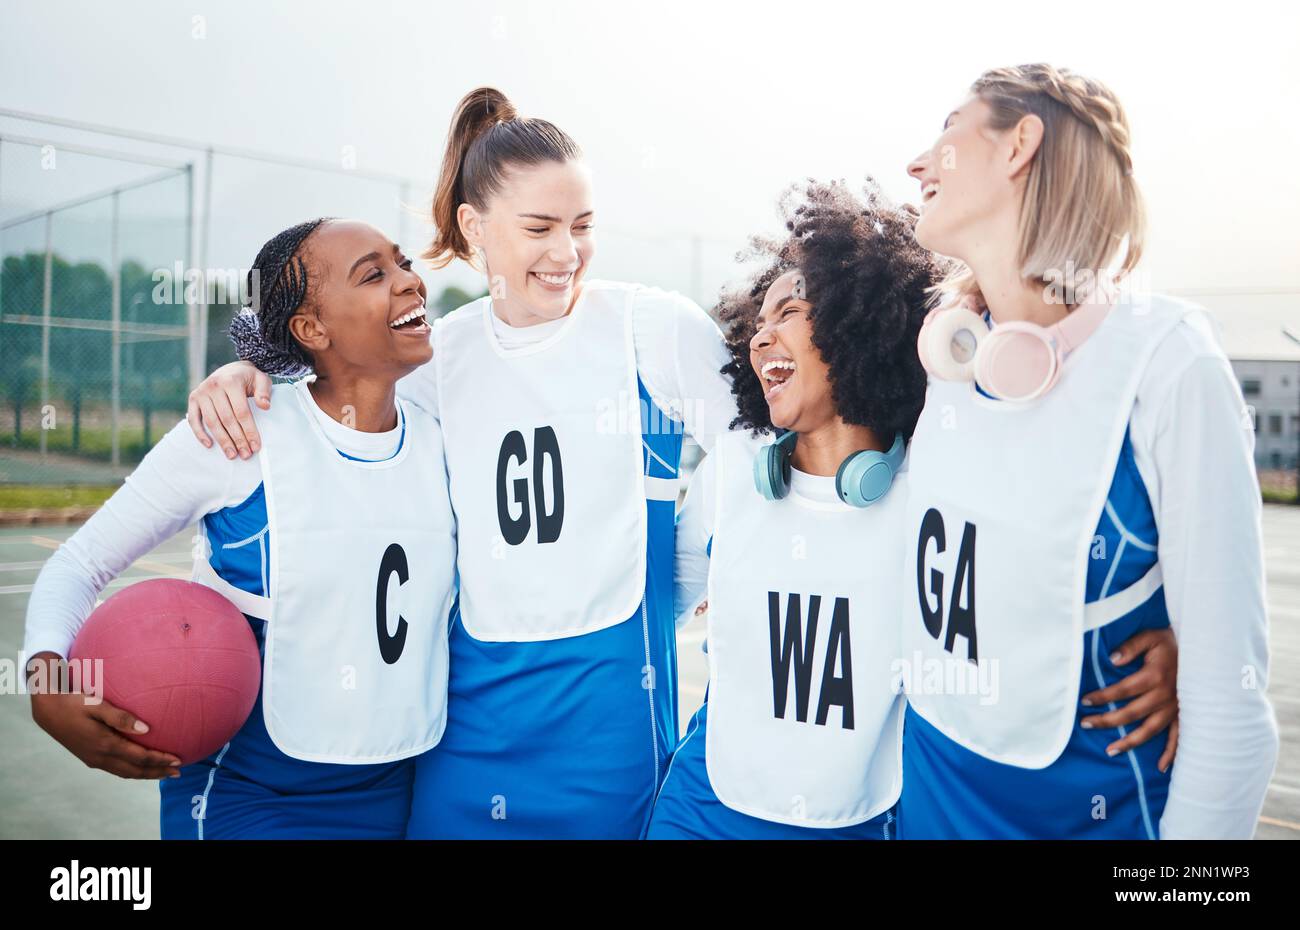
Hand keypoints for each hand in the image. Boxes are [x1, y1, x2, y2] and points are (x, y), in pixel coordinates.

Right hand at [29, 653, 181, 778]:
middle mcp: (100, 757)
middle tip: (178, 773)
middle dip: (158, 772)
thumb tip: (147, 730)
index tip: (178, 760)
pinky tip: (140, 766)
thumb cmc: (74, 702)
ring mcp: (94, 759)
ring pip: (125, 773)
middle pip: (135, 771)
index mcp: (105, 744)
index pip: (140, 757)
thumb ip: (121, 717)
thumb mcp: (97, 704)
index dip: (160, 760)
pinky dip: (133, 771)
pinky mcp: (90, 757)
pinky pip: (117, 769)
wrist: (48, 710)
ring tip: (164, 773)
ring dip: (146, 774)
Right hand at [186, 361, 272, 459]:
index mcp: (231, 382)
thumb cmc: (248, 378)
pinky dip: (199, 433)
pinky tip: (210, 445)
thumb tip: (265, 406)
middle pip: (227, 419)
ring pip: (212, 422)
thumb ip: (264, 391)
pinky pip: (194, 419)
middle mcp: (214, 386)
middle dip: (237, 439)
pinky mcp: (193, 398)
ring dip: (222, 440)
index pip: (242, 412)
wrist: (231, 369)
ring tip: (232, 455)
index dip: (249, 431)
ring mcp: (201, 392)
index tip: (255, 446)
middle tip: (245, 455)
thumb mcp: (261, 379)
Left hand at [1079, 627, 1178, 770]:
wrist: (1202, 650)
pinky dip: (1171, 753)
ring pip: (1150, 730)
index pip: (1123, 690)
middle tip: (1085, 724)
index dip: (1103, 697)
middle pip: (1131, 713)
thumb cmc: (1170, 643)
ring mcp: (1175, 708)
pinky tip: (1160, 767)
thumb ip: (1130, 647)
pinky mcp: (1185, 715)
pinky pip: (1178, 737)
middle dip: (1107, 721)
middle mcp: (1165, 696)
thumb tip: (1112, 659)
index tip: (1084, 701)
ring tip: (1110, 750)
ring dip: (1130, 742)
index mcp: (1154, 676)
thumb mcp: (1150, 637)